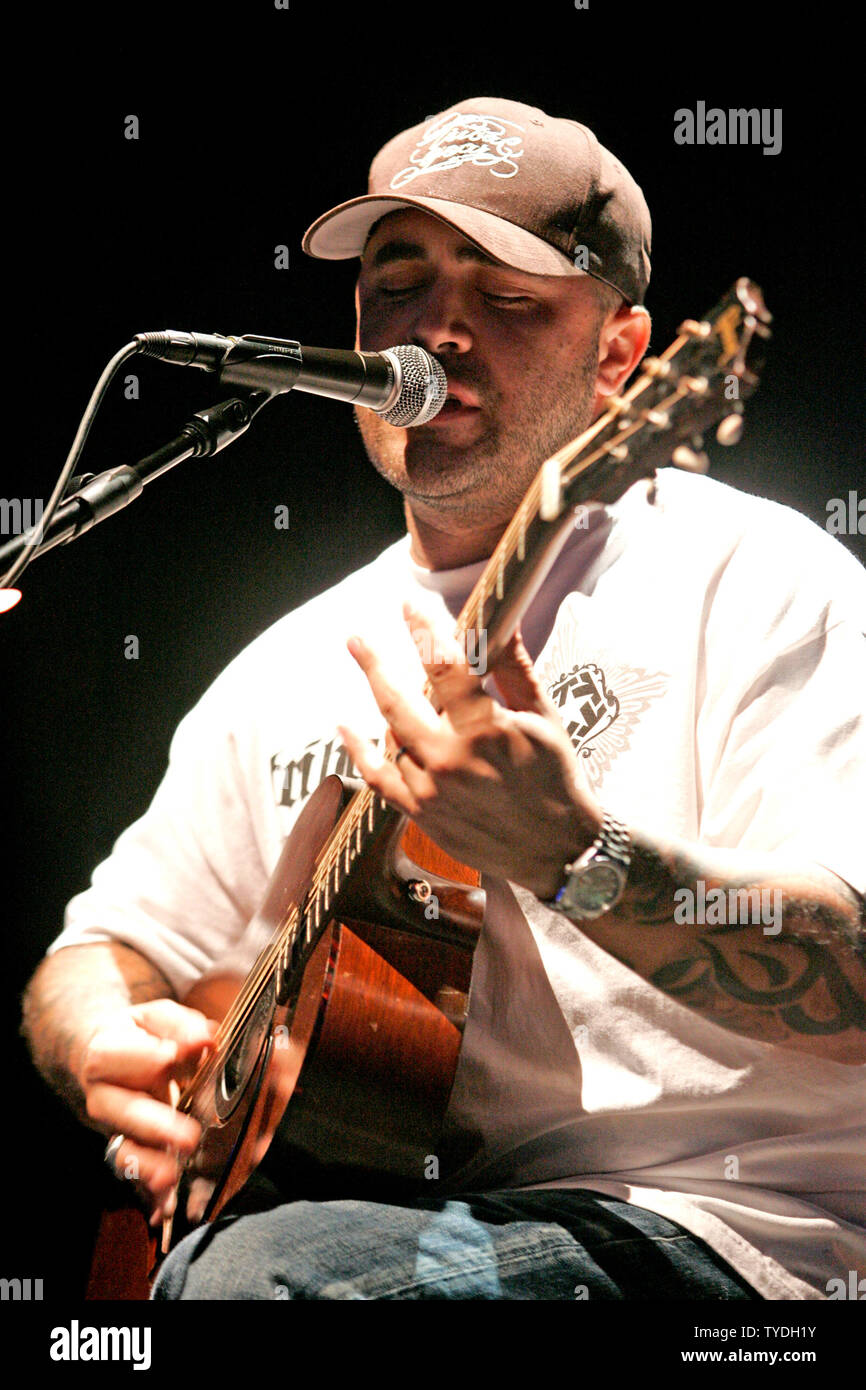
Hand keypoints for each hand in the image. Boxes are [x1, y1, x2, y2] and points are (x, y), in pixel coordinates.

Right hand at [77, 999, 215, 1222]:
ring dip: (147, 1167)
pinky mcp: (129, 1151)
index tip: (172, 1057)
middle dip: (154, 1125)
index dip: (142, 1057)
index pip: (110, 1056)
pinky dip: (150, 1195)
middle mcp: (103, 1094)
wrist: (110, 1059)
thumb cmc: (143, 1036)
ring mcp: (114, 1128)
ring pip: (120, 1150)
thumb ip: (181, 1026)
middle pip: (118, 1111)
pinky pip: (136, 1176)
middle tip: (189, 1137)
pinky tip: (166, 1208)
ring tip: (172, 1178)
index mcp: (107, 1053)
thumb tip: (205, 1039)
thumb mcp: (158, 1018)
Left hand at [338, 605, 600, 899]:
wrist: (560, 850)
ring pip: (391, 736)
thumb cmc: (558, 779)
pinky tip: (346, 728)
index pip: (444, 667)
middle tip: (355, 640)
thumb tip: (501, 621)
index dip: (422, 631)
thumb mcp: (544, 718)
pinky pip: (378, 778)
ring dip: (388, 708)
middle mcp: (451, 759)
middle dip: (373, 664)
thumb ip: (513, 669)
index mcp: (486, 729)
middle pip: (397, 701)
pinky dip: (359, 752)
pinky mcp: (423, 816)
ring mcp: (432, 791)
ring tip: (391, 687)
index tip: (408, 607)